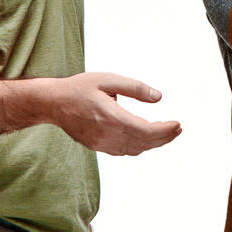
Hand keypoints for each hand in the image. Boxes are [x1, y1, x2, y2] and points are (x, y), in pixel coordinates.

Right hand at [48, 72, 181, 155]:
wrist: (53, 103)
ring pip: (135, 150)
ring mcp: (102, 143)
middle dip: (164, 137)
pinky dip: (138, 146)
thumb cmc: (80, 88)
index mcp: (111, 118)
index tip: (178, 124)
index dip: (165, 131)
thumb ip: (135, 88)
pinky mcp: (97, 146)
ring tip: (166, 132)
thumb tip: (158, 97)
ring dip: (152, 143)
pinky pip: (124, 151)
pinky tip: (145, 137)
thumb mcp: (108, 80)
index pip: (146, 131)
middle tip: (177, 129)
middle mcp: (107, 135)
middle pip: (144, 143)